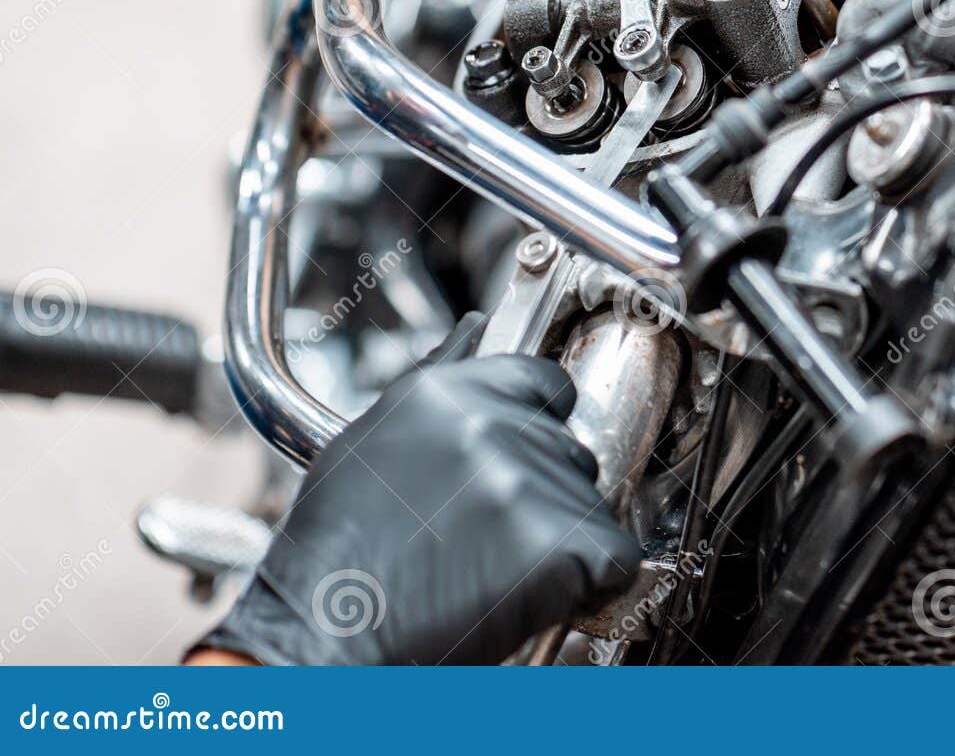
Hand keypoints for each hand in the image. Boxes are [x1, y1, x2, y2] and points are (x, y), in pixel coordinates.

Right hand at [195, 316, 640, 664]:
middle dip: (544, 492)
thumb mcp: (369, 440)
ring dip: (559, 538)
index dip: (538, 429)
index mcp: (448, 393)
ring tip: (492, 569)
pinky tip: (533, 594)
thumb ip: (438, 377)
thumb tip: (476, 328)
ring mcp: (529, 482)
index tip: (515, 467)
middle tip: (486, 536)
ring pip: (591, 503)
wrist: (323, 641)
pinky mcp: (559, 542)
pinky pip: (615, 556)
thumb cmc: (336, 554)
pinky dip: (590, 582)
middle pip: (571, 448)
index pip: (548, 381)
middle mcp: (493, 425)